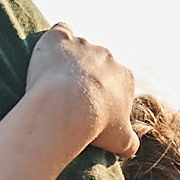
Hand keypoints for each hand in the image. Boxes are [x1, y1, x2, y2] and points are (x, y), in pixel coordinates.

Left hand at [23, 24, 140, 157]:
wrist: (68, 108)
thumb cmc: (96, 127)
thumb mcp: (121, 142)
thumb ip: (130, 142)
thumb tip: (132, 148)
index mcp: (125, 77)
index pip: (117, 82)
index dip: (103, 95)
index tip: (90, 108)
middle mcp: (108, 56)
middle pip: (97, 64)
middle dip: (85, 77)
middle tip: (68, 98)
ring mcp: (84, 45)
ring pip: (78, 47)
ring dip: (69, 60)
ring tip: (53, 82)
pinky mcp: (60, 39)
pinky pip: (61, 31)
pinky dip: (55, 40)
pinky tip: (47, 53)